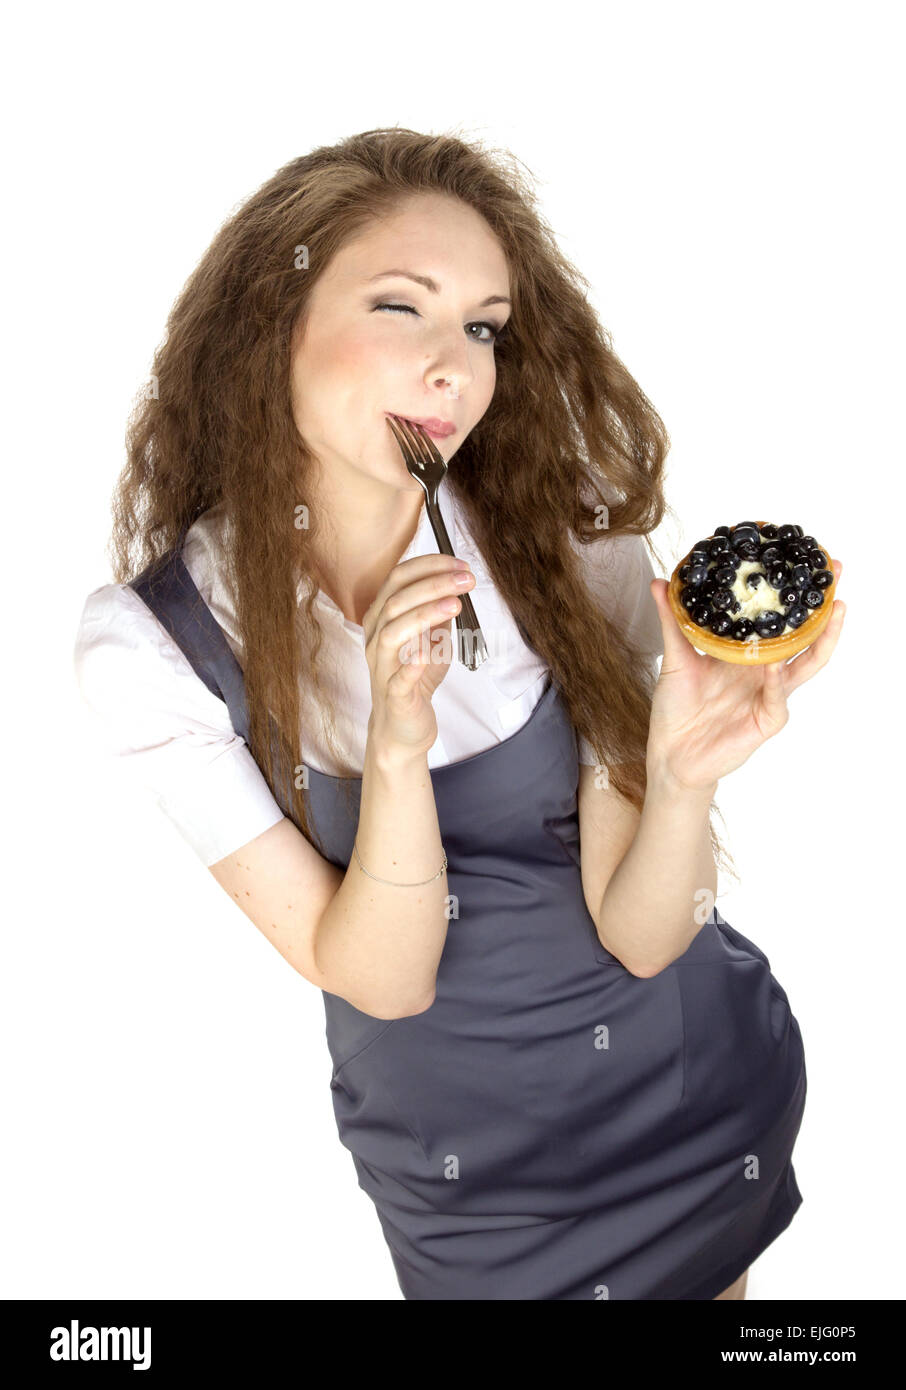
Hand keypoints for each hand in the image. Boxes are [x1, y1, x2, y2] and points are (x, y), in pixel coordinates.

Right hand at [362, 553, 475, 760]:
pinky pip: (397, 679)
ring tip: (456, 605)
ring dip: (424, 614)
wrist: (402, 727)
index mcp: (382, 618)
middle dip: (433, 584)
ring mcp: (381, 667)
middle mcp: (375, 638)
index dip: (430, 566)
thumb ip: (440, 613)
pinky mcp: (393, 696)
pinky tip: (429, 654)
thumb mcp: (434, 639)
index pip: (398, 579)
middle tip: (466, 580)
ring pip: (392, 632)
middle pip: (396, 600)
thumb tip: (458, 583)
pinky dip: (412, 664)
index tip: (460, 565)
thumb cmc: (416, 679)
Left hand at [645, 559, 845, 792]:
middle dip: (823, 607)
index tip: (808, 562)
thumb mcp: (676, 658)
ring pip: (806, 667)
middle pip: (803, 637)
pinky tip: (773, 665)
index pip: (779, 621)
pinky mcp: (765, 722)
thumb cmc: (677, 708)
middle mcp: (764, 671)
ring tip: (832, 612)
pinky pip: (778, 700)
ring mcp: (769, 696)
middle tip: (836, 575)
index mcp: (747, 654)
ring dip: (822, 640)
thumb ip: (673, 621)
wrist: (670, 754)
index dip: (794, 596)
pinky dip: (776, 682)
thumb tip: (662, 582)